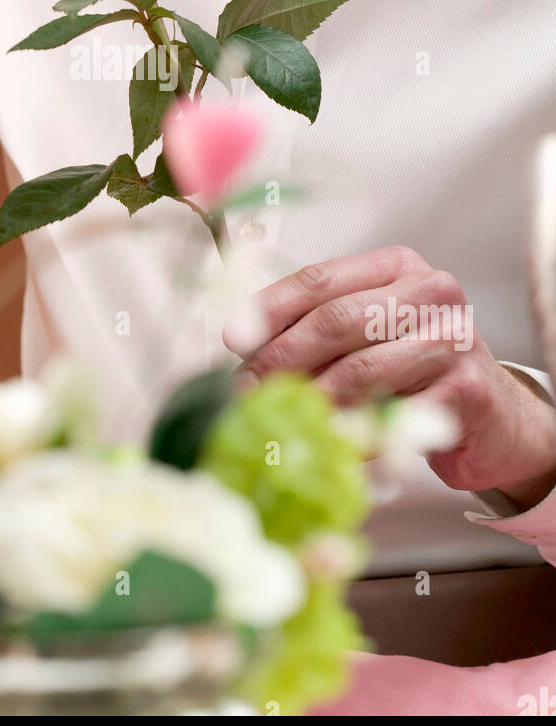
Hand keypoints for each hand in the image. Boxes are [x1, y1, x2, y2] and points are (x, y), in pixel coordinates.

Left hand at [229, 245, 555, 502]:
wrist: (492, 416)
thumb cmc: (416, 369)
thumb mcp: (369, 334)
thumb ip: (316, 329)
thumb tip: (243, 346)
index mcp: (396, 266)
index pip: (321, 279)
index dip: (270, 308)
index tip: (233, 337)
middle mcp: (429, 291)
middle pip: (336, 320)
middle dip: (282, 359)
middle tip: (246, 393)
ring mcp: (453, 337)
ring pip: (360, 371)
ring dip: (310, 404)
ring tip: (277, 426)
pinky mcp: (467, 389)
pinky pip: (394, 420)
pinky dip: (355, 442)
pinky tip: (327, 459)